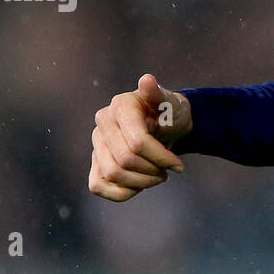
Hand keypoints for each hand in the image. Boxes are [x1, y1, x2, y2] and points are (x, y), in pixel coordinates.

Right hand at [89, 73, 192, 201]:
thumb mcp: (171, 103)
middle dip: (152, 171)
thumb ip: (159, 94)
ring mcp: (96, 143)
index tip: (179, 166)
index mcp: (120, 106)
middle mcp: (102, 123)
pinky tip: (140, 186)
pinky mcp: (95, 162)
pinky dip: (121, 193)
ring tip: (158, 177)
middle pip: (124, 161)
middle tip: (168, 171)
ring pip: (112, 175)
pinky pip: (98, 186)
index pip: (137, 143)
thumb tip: (147, 80)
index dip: (161, 158)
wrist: (165, 125)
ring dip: (141, 182)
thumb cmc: (169, 113)